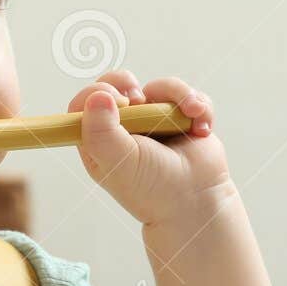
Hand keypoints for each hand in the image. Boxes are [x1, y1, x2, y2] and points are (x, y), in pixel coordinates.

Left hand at [70, 70, 228, 226]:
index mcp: (100, 139)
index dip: (98, 93)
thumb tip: (97, 96)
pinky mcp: (181, 117)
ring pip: (160, 87)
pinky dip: (199, 106)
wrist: (197, 202)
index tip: (119, 105)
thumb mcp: (120, 163)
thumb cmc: (152, 189)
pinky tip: (201, 129)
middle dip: (126, 83)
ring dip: (179, 95)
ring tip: (192, 114)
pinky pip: (188, 95)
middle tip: (138, 100)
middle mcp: (125, 126)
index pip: (85, 103)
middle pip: (116, 83)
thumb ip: (102, 133)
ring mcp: (154, 119)